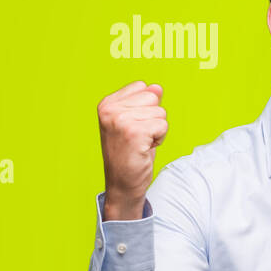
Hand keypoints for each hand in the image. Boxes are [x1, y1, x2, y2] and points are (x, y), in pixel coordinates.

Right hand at [98, 80, 167, 220]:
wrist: (122, 183)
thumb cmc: (130, 153)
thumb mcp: (135, 122)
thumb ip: (144, 103)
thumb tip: (157, 87)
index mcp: (107, 103)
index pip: (142, 86)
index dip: (146, 107)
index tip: (134, 126)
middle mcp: (110, 109)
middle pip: (153, 97)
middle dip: (153, 118)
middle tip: (139, 136)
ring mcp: (120, 120)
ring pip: (160, 112)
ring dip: (156, 130)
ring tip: (141, 143)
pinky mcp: (134, 132)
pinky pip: (163, 125)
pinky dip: (160, 138)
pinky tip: (144, 148)